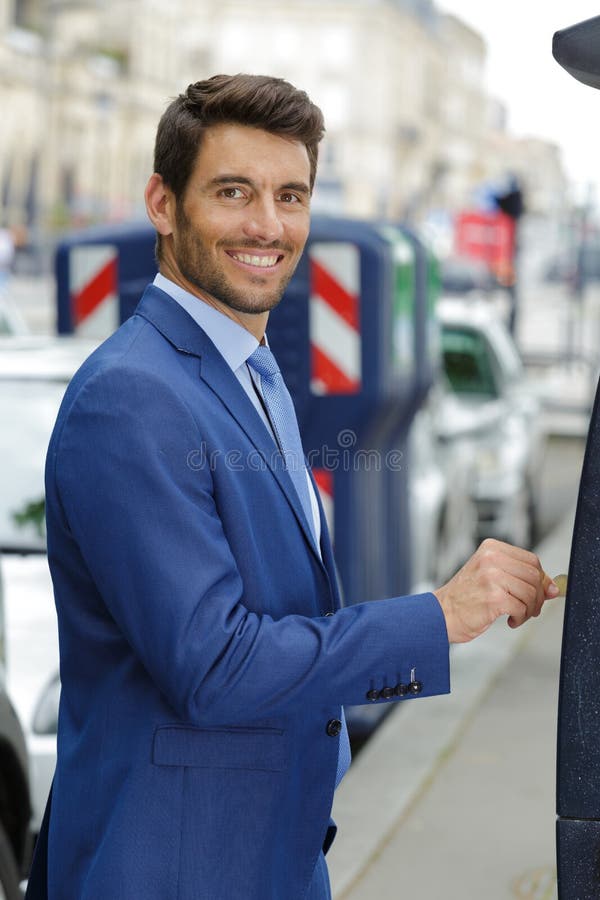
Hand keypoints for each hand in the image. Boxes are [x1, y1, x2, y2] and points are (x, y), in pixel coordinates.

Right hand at [433, 538, 559, 643]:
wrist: (440, 613)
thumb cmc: (464, 597)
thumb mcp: (492, 578)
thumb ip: (521, 578)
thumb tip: (553, 588)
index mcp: (491, 549)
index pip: (531, 559)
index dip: (541, 578)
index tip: (540, 592)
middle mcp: (491, 559)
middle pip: (534, 576)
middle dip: (538, 597)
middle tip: (530, 609)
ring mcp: (492, 577)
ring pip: (531, 593)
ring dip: (529, 610)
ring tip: (517, 615)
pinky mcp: (493, 597)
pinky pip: (522, 608)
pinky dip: (520, 618)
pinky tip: (509, 620)